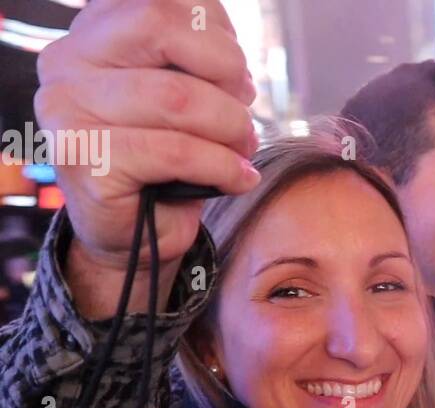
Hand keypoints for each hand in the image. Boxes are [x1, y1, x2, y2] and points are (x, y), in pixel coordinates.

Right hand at [34, 0, 260, 270]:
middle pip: (161, 26)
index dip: (216, 31)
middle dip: (224, 69)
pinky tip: (238, 177)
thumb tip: (234, 51)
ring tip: (243, 147)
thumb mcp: (187, 89)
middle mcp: (67, 61)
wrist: (137, 232)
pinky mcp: (84, 160)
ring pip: (176, 96)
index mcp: (94, 33)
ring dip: (231, 126)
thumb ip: (198, 54)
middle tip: (244, 108)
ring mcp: (67, 110)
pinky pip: (176, 151)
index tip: (234, 74)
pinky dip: (223, 166)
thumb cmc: (169, 157)